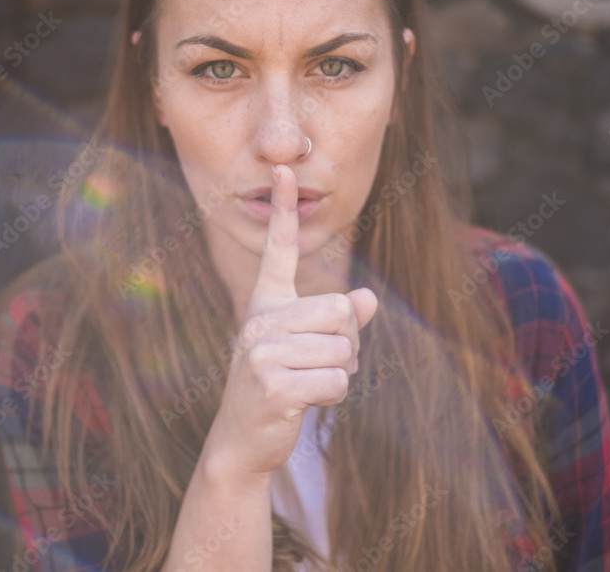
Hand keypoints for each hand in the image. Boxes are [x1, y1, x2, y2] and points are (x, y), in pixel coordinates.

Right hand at [202, 163, 378, 480]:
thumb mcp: (306, 349)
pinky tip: (303, 405)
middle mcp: (261, 320)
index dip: (284, 210)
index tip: (283, 169)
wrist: (242, 441)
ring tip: (308, 386)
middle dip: (348, 344)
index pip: (278, 250)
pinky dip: (332, 397)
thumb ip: (338, 323)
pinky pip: (336, 380)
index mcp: (267, 305)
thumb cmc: (279, 389)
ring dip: (340, 374)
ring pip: (344, 349)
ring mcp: (263, 351)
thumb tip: (367, 299)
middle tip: (322, 365)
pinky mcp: (274, 384)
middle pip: (341, 310)